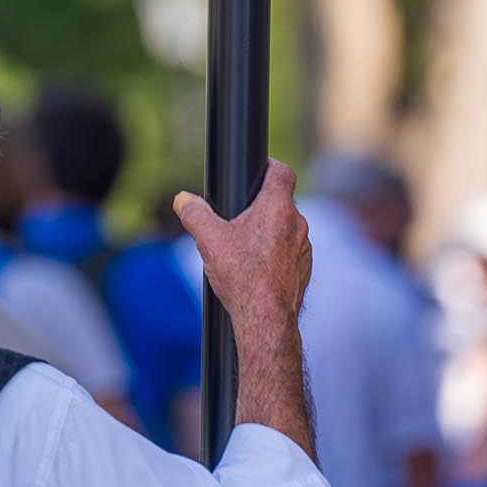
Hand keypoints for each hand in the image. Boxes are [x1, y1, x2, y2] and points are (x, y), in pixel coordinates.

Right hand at [174, 163, 315, 453]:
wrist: (265, 319)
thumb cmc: (241, 276)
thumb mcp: (209, 240)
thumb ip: (194, 213)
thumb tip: (182, 200)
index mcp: (277, 208)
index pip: (282, 172)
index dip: (269, 166)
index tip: (257, 172)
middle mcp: (297, 224)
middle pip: (280, 202)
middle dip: (259, 207)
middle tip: (236, 220)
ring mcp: (304, 248)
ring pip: (285, 229)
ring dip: (268, 233)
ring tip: (243, 250)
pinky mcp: (303, 269)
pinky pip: (289, 252)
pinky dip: (275, 255)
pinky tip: (255, 270)